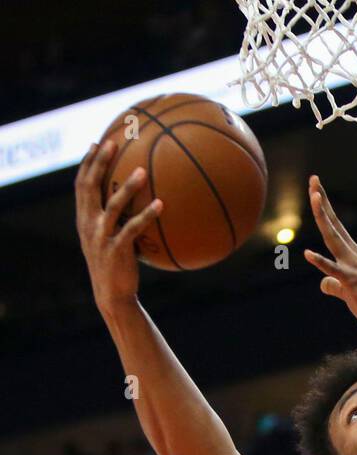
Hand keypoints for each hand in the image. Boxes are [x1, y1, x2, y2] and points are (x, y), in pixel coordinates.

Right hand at [75, 140, 162, 312]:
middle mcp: (88, 225)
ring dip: (127, 187)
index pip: (81, 185)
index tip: (96, 142)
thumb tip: (134, 200)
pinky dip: (146, 215)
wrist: (112, 295)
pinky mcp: (116, 250)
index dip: (87, 163)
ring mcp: (101, 237)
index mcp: (84, 220)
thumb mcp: (108, 240)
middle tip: (112, 142)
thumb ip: (114, 220)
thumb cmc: (115, 266)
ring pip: (112, 205)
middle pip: (90, 186)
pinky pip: (132, 229)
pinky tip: (161, 204)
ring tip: (142, 170)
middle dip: (99, 163)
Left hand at [303, 174, 356, 332]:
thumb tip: (323, 284)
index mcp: (352, 256)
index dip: (324, 209)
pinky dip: (321, 262)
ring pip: (333, 238)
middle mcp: (353, 255)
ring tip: (314, 198)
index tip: (316, 190)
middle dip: (322, 202)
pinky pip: (334, 271)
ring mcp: (353, 267)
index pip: (335, 228)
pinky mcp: (352, 282)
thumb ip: (334, 286)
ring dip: (323, 218)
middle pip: (333, 224)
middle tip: (313, 179)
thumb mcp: (348, 294)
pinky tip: (307, 253)